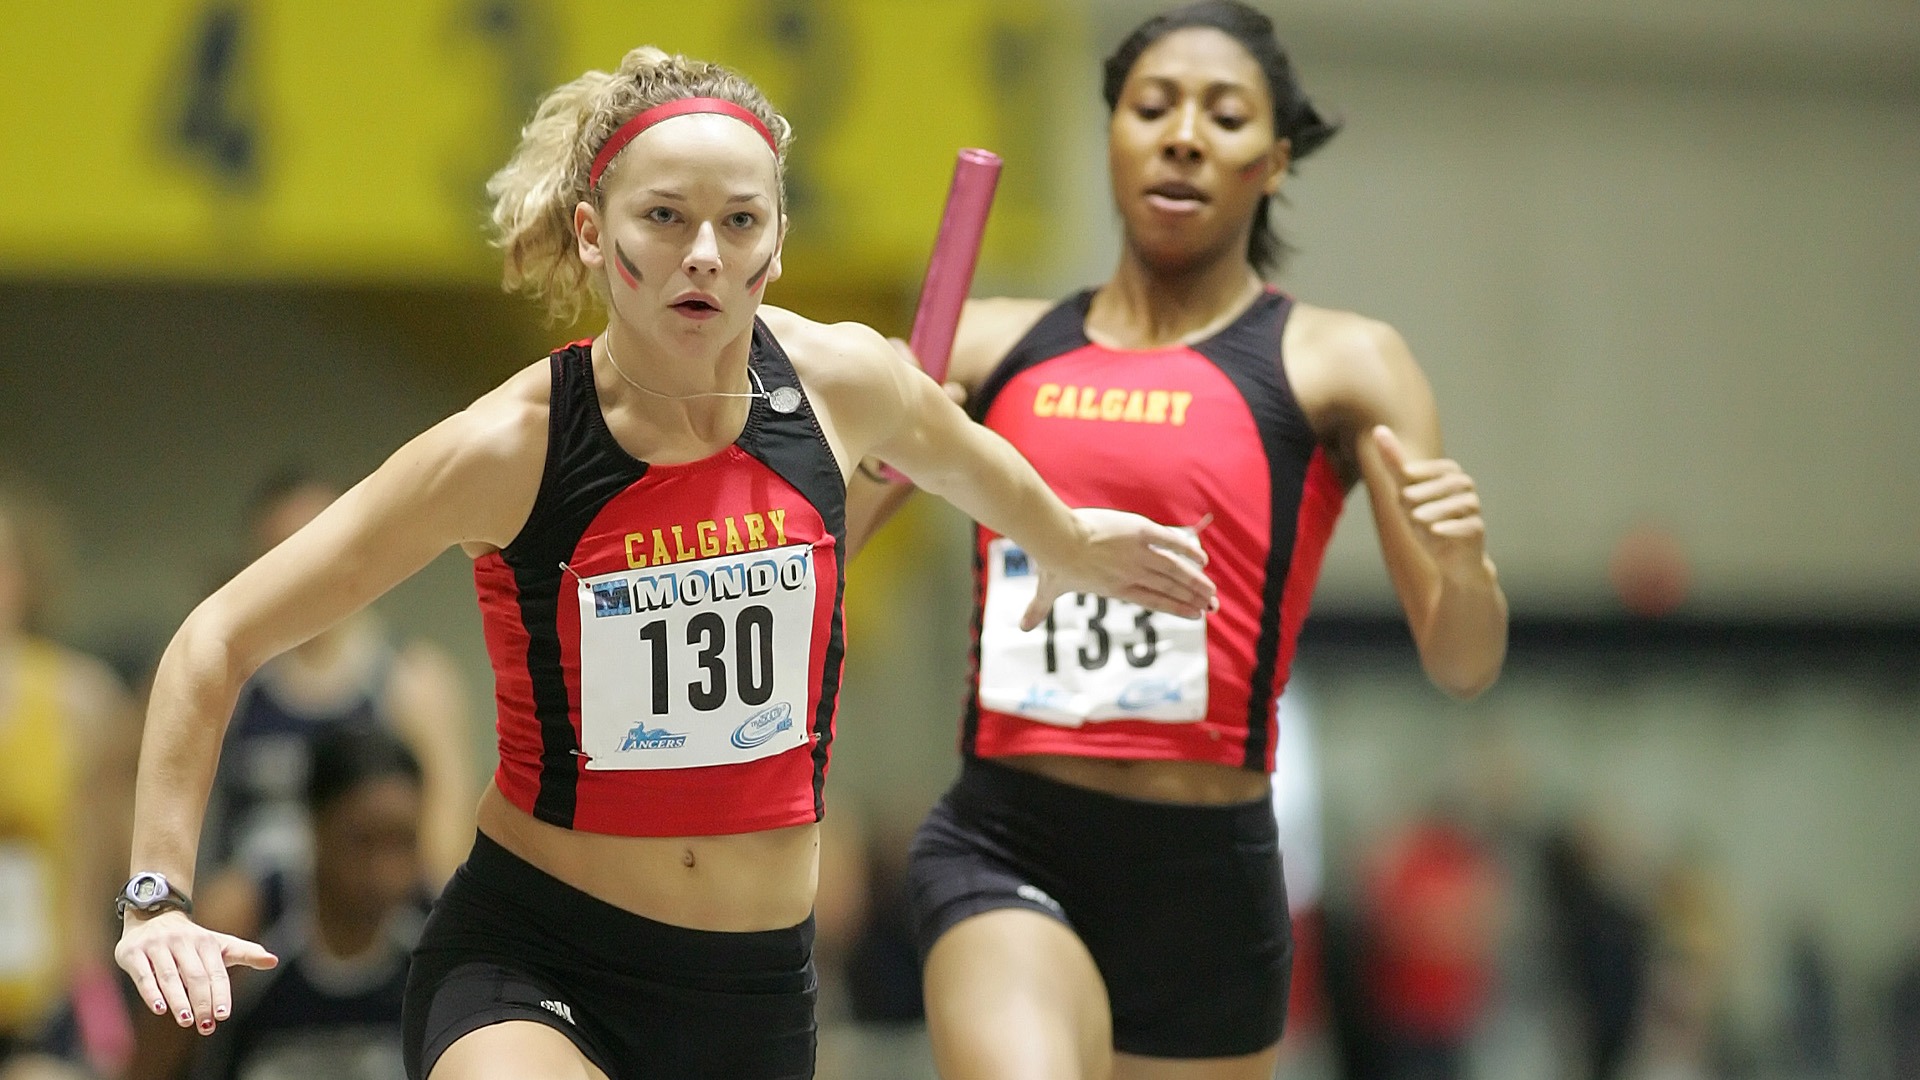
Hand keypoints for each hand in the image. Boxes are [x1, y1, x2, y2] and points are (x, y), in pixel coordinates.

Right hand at [115, 911, 276, 1034]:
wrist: (153, 914)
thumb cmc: (191, 940)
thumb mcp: (219, 944)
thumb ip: (245, 953)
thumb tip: (273, 960)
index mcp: (206, 942)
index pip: (216, 972)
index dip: (221, 994)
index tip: (223, 1015)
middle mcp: (182, 942)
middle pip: (195, 976)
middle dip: (201, 1002)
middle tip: (205, 1026)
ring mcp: (157, 946)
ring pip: (170, 976)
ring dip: (179, 1000)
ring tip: (186, 1020)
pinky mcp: (133, 953)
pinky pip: (143, 975)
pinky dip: (151, 993)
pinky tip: (159, 1009)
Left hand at [1022, 508, 1215, 629]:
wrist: (1056, 538)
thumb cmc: (1052, 562)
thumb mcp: (1047, 588)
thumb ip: (1038, 608)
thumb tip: (1021, 627)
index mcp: (1117, 588)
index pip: (1154, 601)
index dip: (1176, 609)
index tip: (1196, 615)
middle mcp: (1132, 574)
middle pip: (1170, 588)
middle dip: (1194, 598)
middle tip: (1213, 606)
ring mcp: (1138, 554)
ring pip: (1175, 570)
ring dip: (1196, 580)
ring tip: (1213, 590)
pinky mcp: (1140, 531)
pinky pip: (1170, 541)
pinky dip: (1187, 549)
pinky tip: (1202, 557)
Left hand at [1370, 425, 1487, 576]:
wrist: (1450, 559)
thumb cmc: (1425, 520)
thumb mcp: (1407, 492)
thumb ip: (1395, 462)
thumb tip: (1379, 428)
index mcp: (1449, 471)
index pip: (1422, 471)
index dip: (1410, 486)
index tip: (1406, 498)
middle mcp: (1465, 485)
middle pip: (1432, 489)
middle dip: (1417, 503)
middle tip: (1411, 515)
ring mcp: (1473, 507)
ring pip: (1449, 506)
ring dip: (1430, 514)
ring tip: (1418, 521)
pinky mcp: (1477, 529)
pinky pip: (1464, 526)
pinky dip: (1447, 530)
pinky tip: (1435, 532)